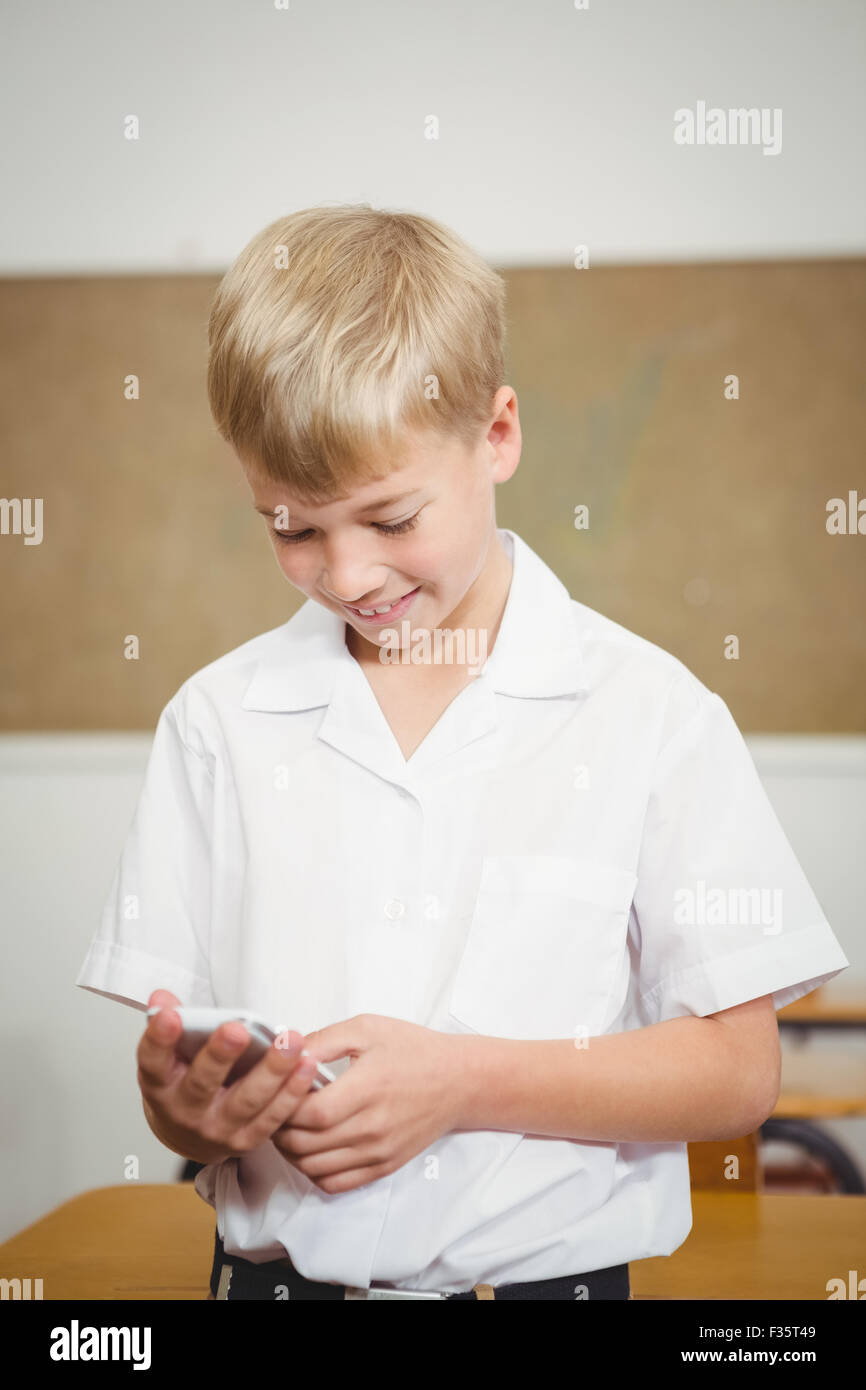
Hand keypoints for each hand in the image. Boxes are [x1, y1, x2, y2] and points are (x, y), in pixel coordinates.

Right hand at [137, 989, 319, 1164]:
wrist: (187, 1134)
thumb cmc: (181, 1081)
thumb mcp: (167, 1053)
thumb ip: (168, 1021)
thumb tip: (162, 997)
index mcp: (160, 1084)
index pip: (153, 1061)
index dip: (159, 1039)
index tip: (170, 1016)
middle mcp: (184, 1111)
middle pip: (202, 1084)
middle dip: (220, 1055)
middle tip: (238, 1029)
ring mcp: (216, 1129)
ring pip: (246, 1101)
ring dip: (272, 1070)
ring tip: (290, 1040)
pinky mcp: (246, 1140)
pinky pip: (272, 1118)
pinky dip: (292, 1092)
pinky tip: (306, 1066)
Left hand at [272, 1014, 463, 1194]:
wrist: (458, 1080)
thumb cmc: (414, 1050)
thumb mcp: (367, 1028)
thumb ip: (324, 1040)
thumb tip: (287, 1051)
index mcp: (366, 1089)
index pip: (309, 1113)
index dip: (282, 1106)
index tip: (275, 1091)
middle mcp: (372, 1127)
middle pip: (305, 1144)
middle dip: (278, 1129)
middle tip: (274, 1109)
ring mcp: (378, 1152)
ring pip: (314, 1168)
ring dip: (291, 1152)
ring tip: (288, 1128)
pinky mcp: (383, 1166)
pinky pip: (335, 1184)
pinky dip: (313, 1172)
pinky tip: (311, 1150)